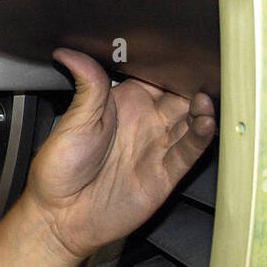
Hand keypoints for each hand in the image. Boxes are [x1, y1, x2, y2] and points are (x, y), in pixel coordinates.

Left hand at [23, 48, 215, 261]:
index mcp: (124, 103)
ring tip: (203, 98)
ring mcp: (158, 146)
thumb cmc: (60, 169)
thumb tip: (71, 51)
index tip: (182, 50)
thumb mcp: (74, 120)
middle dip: (193, 84)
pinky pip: (189, 151)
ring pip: (189, 121)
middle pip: (180, 96)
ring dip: (200, 108)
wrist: (60, 216)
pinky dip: (201, 136)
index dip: (169, 64)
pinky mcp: (166, 173)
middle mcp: (146, 122)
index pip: (155, 76)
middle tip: (204, 72)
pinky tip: (206, 122)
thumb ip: (87, 85)